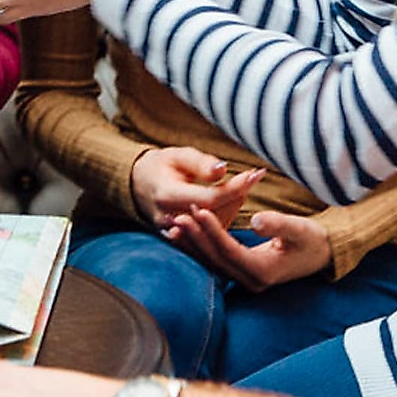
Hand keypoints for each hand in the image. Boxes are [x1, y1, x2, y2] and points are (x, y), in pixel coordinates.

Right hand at [132, 149, 261, 229]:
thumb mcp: (178, 156)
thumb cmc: (162, 166)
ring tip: (247, 182)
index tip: (252, 174)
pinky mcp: (185, 241)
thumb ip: (200, 163)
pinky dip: (227, 213)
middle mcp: (170, 220)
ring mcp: (177, 234)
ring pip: (216, 225)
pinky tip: (236, 196)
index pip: (208, 199)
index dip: (233, 188)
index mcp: (167, 196)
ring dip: (235, 204)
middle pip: (215, 215)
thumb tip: (222, 170)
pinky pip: (212, 232)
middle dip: (238, 195)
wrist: (140, 185)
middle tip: (256, 175)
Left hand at [164, 206, 332, 291]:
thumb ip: (278, 224)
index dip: (212, 231)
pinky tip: (184, 234)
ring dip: (192, 244)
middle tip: (178, 216)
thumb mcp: (301, 229)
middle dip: (196, 237)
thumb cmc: (311, 239)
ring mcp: (245, 279)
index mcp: (264, 271)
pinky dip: (199, 248)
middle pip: (216, 259)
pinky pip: (215, 261)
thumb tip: (256, 220)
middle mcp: (251, 281)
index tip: (198, 210)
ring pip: (212, 262)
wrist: (320, 254)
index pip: (230, 251)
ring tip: (173, 225)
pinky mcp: (241, 272)